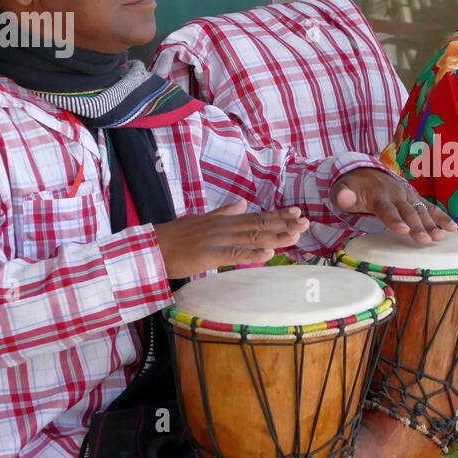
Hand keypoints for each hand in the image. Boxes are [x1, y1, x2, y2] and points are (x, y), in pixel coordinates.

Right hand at [153, 200, 308, 278]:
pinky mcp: (208, 255)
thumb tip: (242, 202)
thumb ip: (223, 212)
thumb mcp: (201, 220)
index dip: (277, 215)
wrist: (151, 247)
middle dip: (284, 224)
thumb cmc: (174, 237)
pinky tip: (268, 253)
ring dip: (275, 236)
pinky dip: (252, 253)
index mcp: (223, 220)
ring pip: (251, 237)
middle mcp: (223, 227)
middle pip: (258, 225)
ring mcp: (217, 239)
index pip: (255, 216)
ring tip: (295, 235)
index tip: (296, 212)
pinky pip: (233, 254)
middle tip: (306, 222)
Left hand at [332, 168, 457, 244]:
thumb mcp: (341, 190)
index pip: (386, 208)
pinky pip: (429, 207)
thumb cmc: (352, 188)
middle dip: (417, 226)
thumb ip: (341, 195)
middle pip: (408, 211)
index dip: (394, 219)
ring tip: (441, 236)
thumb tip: (343, 198)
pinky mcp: (414, 198)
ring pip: (421, 209)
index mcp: (378, 195)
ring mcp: (407, 195)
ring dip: (433, 223)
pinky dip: (441, 216)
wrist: (365, 172)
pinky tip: (453, 227)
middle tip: (426, 241)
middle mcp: (396, 194)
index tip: (403, 230)